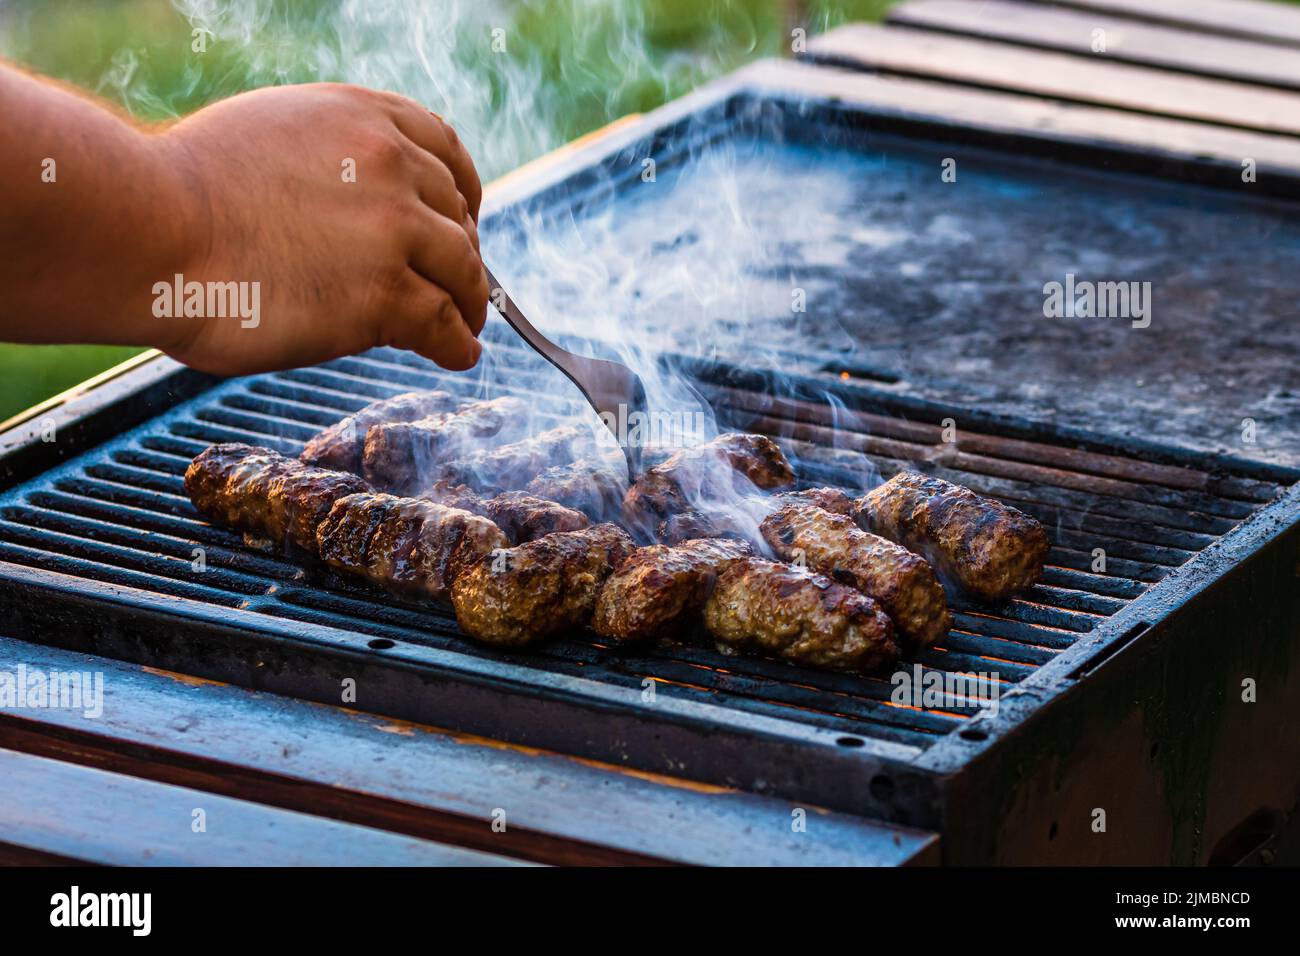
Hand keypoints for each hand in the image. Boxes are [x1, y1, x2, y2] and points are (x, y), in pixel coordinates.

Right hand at [156, 82, 486, 374]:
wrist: (148, 230)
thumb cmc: (181, 193)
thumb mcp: (270, 137)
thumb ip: (327, 158)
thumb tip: (350, 200)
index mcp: (360, 117)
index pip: (444, 149)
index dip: (463, 192)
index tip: (466, 218)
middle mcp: (389, 163)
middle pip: (458, 217)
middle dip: (464, 256)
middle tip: (460, 286)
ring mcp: (393, 230)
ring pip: (463, 272)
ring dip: (469, 304)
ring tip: (465, 327)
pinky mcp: (384, 294)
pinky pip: (443, 323)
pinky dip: (456, 344)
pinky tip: (457, 354)